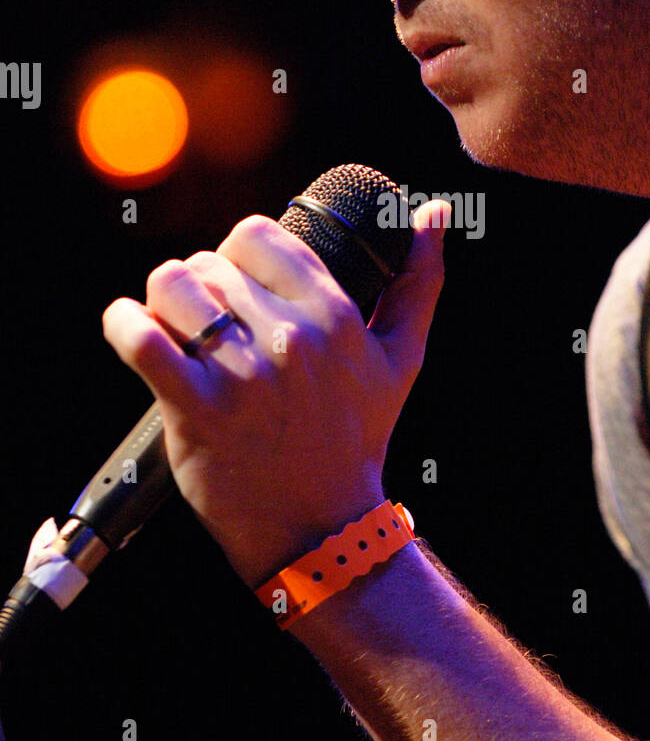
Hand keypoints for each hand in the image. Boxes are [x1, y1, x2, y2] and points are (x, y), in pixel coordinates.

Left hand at [102, 200, 449, 589]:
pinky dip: (123, 324)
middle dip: (202, 287)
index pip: (257, 235)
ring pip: (171, 286)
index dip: (236, 253)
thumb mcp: (400, 359)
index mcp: (333, 315)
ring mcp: (241, 376)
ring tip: (175, 331)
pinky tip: (131, 328)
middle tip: (210, 324)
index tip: (236, 283)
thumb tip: (435, 212)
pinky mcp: (197, 409)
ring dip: (163, 303)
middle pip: (209, 263)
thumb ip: (419, 282)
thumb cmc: (357, 439)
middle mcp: (289, 339)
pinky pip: (141, 339)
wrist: (321, 528)